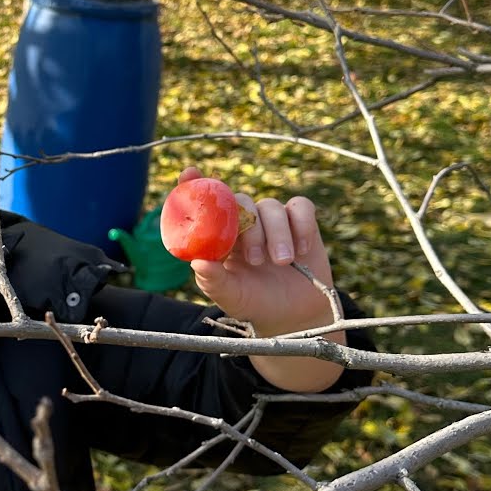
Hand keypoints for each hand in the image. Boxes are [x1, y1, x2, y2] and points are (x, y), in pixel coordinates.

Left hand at [180, 167, 340, 339]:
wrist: (294, 316)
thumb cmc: (255, 303)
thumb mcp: (231, 297)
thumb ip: (214, 281)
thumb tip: (198, 262)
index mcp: (220, 236)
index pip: (204, 204)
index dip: (194, 185)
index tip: (189, 173)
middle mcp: (244, 223)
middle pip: (242, 202)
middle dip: (250, 229)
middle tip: (257, 261)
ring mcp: (272, 221)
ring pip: (271, 206)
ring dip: (276, 233)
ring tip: (282, 262)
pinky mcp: (301, 222)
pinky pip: (301, 207)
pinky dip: (301, 225)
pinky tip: (301, 250)